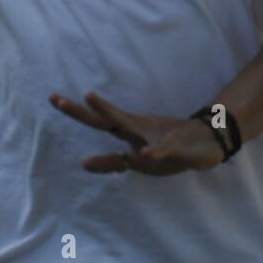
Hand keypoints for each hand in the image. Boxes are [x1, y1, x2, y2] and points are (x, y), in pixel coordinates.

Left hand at [49, 91, 224, 174]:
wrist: (208, 141)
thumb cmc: (169, 149)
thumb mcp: (137, 161)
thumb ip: (112, 163)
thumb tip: (83, 164)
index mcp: (130, 130)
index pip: (98, 121)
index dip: (77, 112)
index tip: (53, 98)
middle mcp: (138, 129)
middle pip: (105, 119)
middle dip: (82, 111)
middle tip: (56, 100)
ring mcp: (155, 137)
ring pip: (128, 125)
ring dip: (108, 112)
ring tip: (90, 99)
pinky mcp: (176, 148)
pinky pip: (164, 150)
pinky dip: (154, 151)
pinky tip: (145, 153)